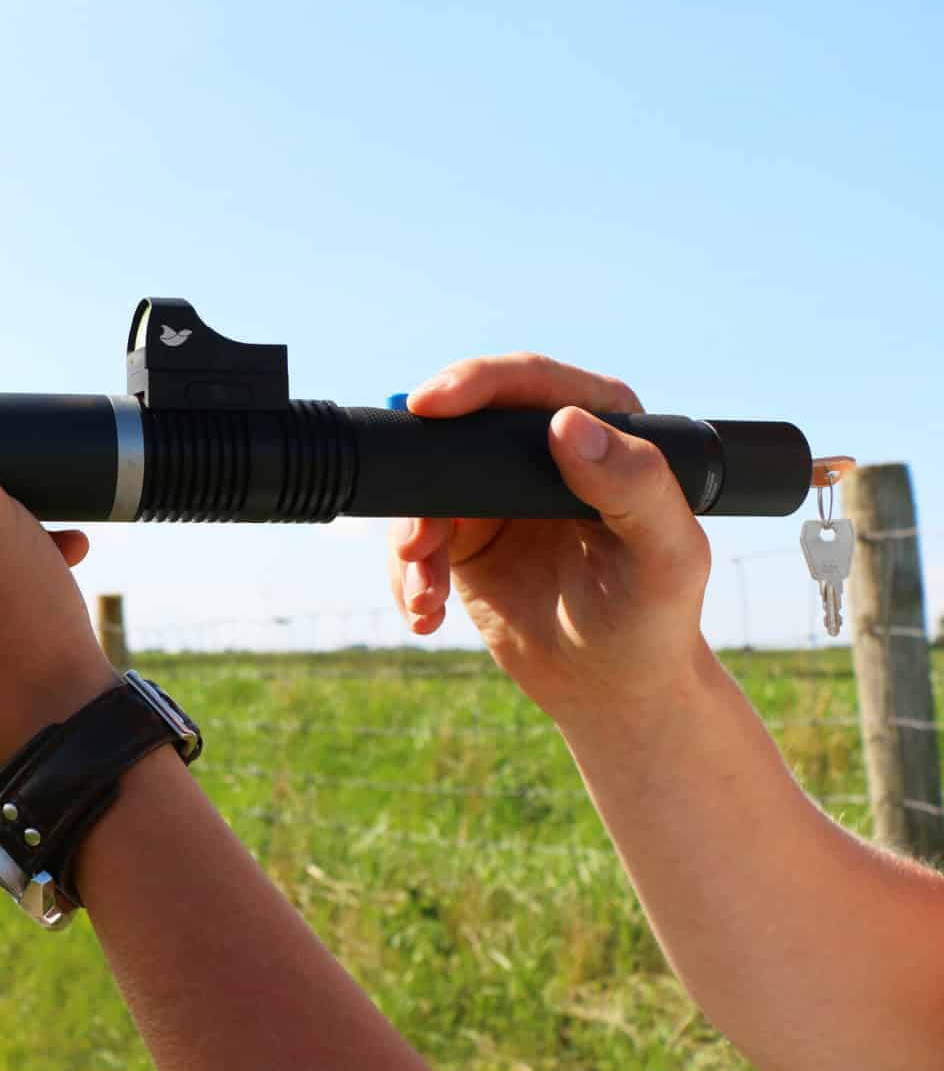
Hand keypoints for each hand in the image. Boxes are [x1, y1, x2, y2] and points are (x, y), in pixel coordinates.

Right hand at [388, 353, 716, 721]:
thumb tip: (566, 423)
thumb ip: (634, 485)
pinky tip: (425, 615)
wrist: (612, 689)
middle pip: (461, 426)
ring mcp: (496, 491)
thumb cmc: (654, 620)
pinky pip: (412, 537)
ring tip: (425, 595)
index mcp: (605, 431)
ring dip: (411, 540)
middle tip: (413, 539)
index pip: (534, 384)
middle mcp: (544, 450)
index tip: (431, 404)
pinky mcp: (463, 534)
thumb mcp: (664, 557)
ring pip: (424, 486)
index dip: (477, 381)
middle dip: (421, 475)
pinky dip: (406, 577)